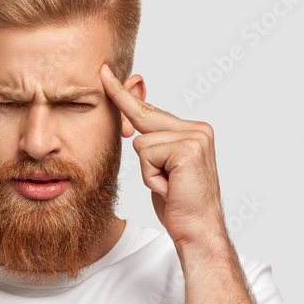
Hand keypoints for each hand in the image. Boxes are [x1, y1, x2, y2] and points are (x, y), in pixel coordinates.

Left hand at [100, 64, 225, 250]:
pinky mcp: (188, 149)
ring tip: (169, 187)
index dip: (125, 95)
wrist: (198, 231)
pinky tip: (170, 188)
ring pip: (141, 142)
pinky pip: (147, 155)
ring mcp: (195, 137)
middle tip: (112, 94)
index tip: (105, 73)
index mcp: (194, 131)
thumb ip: (153, 144)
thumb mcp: (162, 169)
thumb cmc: (180, 205)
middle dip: (129, 117)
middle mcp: (198, 129)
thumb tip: (131, 125)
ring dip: (148, 171)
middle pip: (144, 117)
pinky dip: (152, 177)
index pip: (152, 110)